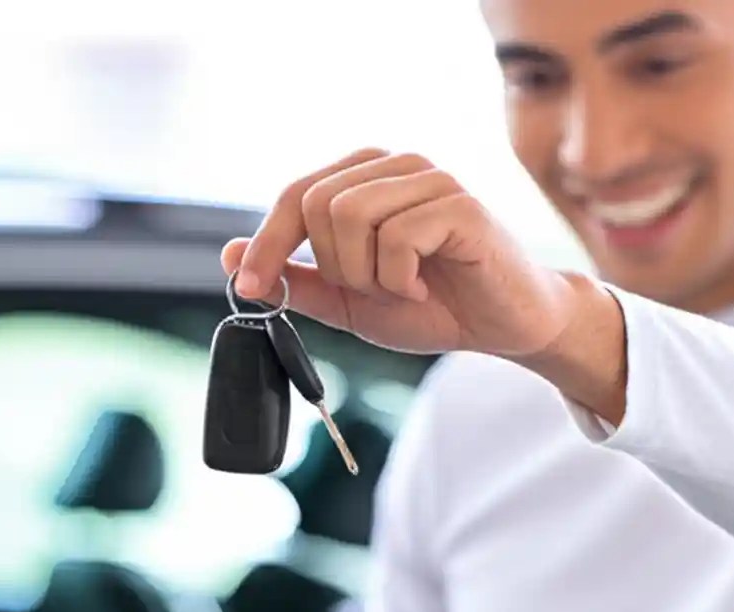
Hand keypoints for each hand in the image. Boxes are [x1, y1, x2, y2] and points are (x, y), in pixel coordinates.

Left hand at [221, 148, 576, 356]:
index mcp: (368, 176)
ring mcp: (433, 179)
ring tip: (402, 288)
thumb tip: (227, 257)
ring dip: (368, 274)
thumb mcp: (350, 301)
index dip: (266, 241)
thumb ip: (297, 280)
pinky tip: (425, 285)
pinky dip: (400, 278)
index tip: (249, 285)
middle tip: (373, 291)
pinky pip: (398, 237)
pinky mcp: (462, 205)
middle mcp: (398, 164)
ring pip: (352, 215)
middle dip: (335, 265)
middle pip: (317, 203)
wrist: (505, 325)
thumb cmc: (435, 305)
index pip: (296, 193)